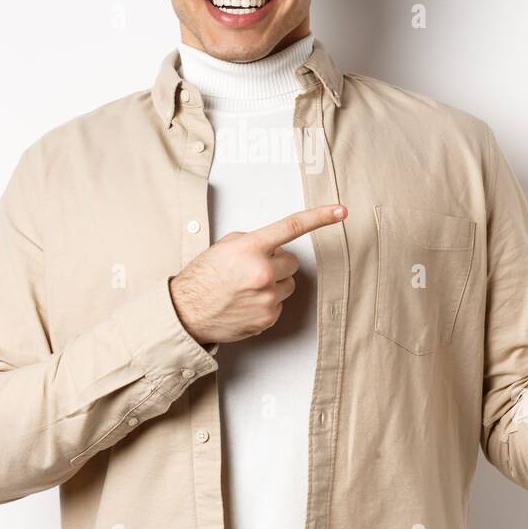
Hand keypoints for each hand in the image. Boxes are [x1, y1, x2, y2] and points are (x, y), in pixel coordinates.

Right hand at [169, 204, 347, 345]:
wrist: (186, 312)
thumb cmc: (203, 278)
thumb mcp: (225, 246)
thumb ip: (254, 241)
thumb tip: (275, 246)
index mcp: (251, 248)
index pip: (292, 227)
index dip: (320, 217)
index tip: (341, 211)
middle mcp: (263, 272)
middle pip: (293, 262)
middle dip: (278, 263)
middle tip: (253, 270)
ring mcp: (268, 297)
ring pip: (288, 285)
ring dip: (274, 284)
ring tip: (246, 288)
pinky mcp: (268, 317)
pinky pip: (280, 304)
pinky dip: (267, 303)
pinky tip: (246, 303)